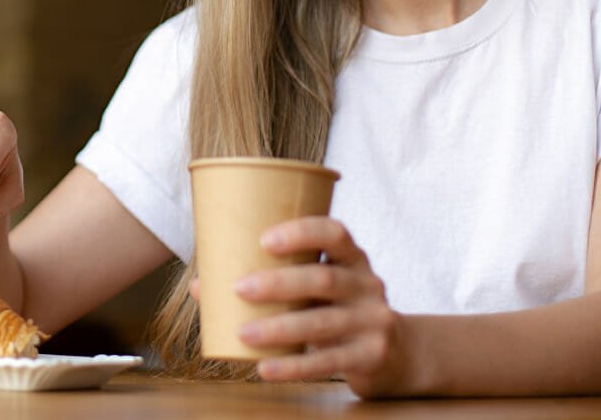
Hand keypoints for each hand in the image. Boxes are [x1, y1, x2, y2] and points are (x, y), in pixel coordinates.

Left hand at [235, 217, 412, 396]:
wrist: (397, 353)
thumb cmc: (339, 310)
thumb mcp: (321, 290)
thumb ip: (276, 283)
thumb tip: (202, 286)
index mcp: (353, 258)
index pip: (335, 233)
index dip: (302, 232)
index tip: (264, 239)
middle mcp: (368, 285)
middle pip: (324, 279)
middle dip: (279, 283)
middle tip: (239, 288)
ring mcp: (373, 322)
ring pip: (322, 323)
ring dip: (278, 328)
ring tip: (243, 332)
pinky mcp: (371, 356)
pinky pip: (327, 362)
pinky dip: (293, 366)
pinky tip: (265, 368)